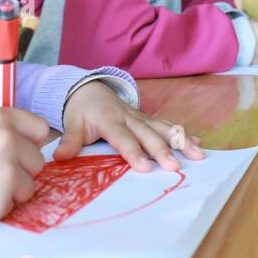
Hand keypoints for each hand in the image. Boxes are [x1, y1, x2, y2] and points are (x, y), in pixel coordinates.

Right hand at [0, 106, 48, 231]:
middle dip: (20, 169)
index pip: (40, 129)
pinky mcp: (1, 201)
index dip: (29, 143)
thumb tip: (32, 144)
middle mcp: (8, 141)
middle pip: (37, 161)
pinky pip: (12, 205)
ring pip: (29, 186)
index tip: (16, 150)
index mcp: (0, 118)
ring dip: (11, 190)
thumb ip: (2, 131)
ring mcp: (7, 171)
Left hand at [58, 82, 204, 171]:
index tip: (144, 167)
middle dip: (162, 150)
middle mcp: (129, 117)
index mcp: (109, 120)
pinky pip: (167, 127)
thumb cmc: (81, 112)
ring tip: (198, 154)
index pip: (122, 138)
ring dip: (181, 141)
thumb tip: (59, 158)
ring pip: (163, 129)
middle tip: (175, 167)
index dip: (133, 152)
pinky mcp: (148, 120)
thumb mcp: (71, 125)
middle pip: (148, 135)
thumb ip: (69, 141)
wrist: (90, 90)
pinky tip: (198, 144)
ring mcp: (141, 118)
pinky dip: (183, 135)